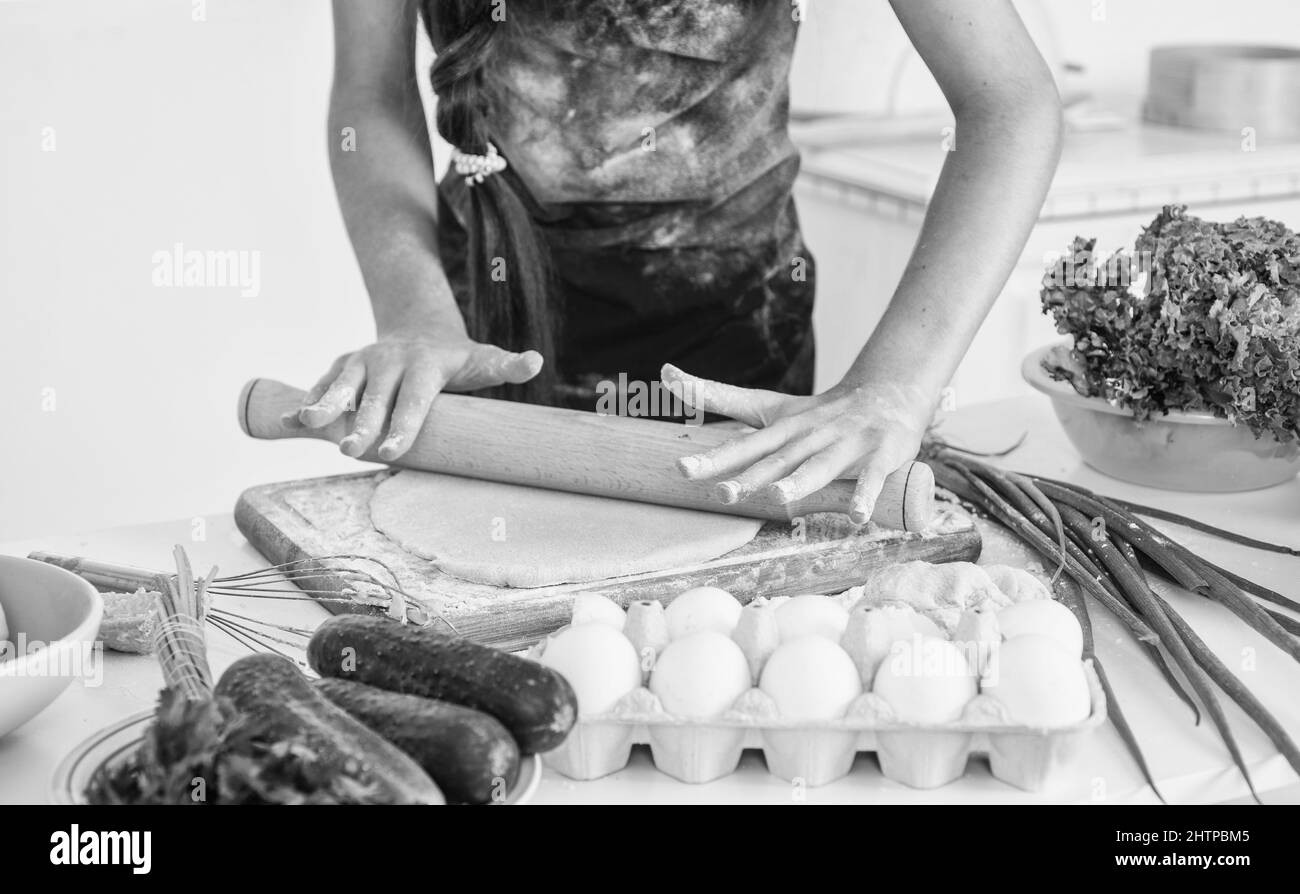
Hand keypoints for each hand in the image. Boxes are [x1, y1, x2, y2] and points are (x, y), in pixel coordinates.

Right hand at [291, 333, 542, 460]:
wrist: (420, 328)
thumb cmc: (456, 359)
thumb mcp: (482, 359)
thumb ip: (506, 365)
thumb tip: (534, 361)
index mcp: (423, 365)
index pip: (414, 400)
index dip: (403, 426)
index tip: (390, 452)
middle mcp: (388, 361)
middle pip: (374, 398)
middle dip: (361, 424)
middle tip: (350, 451)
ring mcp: (361, 362)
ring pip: (340, 385)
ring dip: (323, 405)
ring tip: (307, 423)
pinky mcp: (342, 366)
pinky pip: (321, 385)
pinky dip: (304, 401)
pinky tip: (288, 422)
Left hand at [661, 364, 935, 524]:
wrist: (887, 393)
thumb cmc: (817, 412)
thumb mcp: (767, 405)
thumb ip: (719, 397)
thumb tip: (664, 372)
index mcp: (781, 427)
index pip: (740, 444)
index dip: (711, 456)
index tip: (680, 468)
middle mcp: (809, 434)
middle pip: (775, 458)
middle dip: (749, 476)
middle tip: (721, 493)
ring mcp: (845, 443)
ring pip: (819, 464)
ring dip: (800, 480)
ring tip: (779, 497)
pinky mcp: (881, 453)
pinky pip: (871, 477)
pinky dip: (864, 496)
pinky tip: (856, 517)